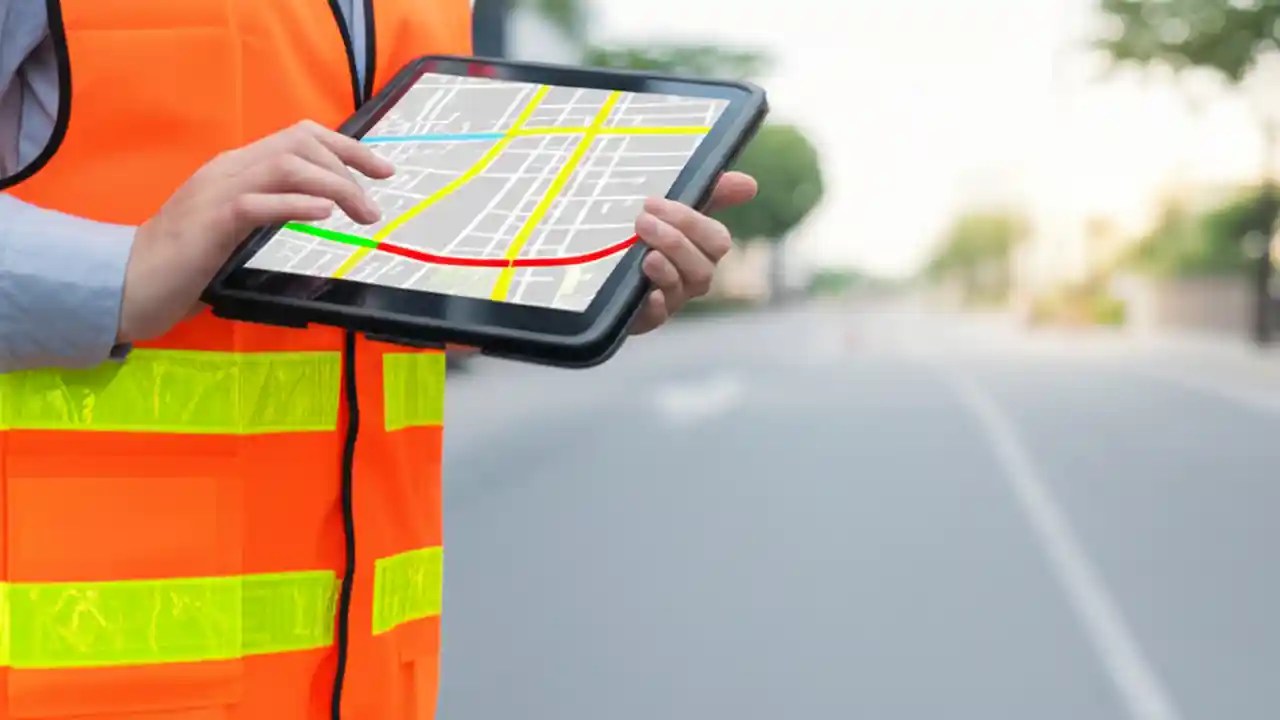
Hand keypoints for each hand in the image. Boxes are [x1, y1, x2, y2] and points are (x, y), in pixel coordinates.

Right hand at [118, 120, 393, 343]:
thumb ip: (271, 211)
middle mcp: (229, 168)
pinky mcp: (211, 222)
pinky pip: (258, 202)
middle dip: (349, 165)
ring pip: (286, 165)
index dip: (347, 148)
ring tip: (362, 213)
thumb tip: (321, 210)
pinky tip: (325, 212)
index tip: (383, 171)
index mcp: (237, 167)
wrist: (131, 283)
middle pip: (300, 143)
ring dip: (334, 186)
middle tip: (375, 204)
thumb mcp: (237, 229)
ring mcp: (218, 191)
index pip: (300, 137)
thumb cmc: (187, 263)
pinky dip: (297, 203)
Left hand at [629, 171, 757, 334]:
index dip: (690, 221)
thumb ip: (709, 194)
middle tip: (642, 222)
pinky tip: (648, 294)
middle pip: (703, 267)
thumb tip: (750, 185)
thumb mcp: (670, 210)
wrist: (603, 270)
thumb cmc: (644, 235)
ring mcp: (669, 299)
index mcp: (701, 250)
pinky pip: (657, 317)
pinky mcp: (643, 317)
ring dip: (665, 268)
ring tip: (644, 253)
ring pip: (682, 288)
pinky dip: (655, 306)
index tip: (653, 202)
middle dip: (675, 241)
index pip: (716, 240)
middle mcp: (691, 277)